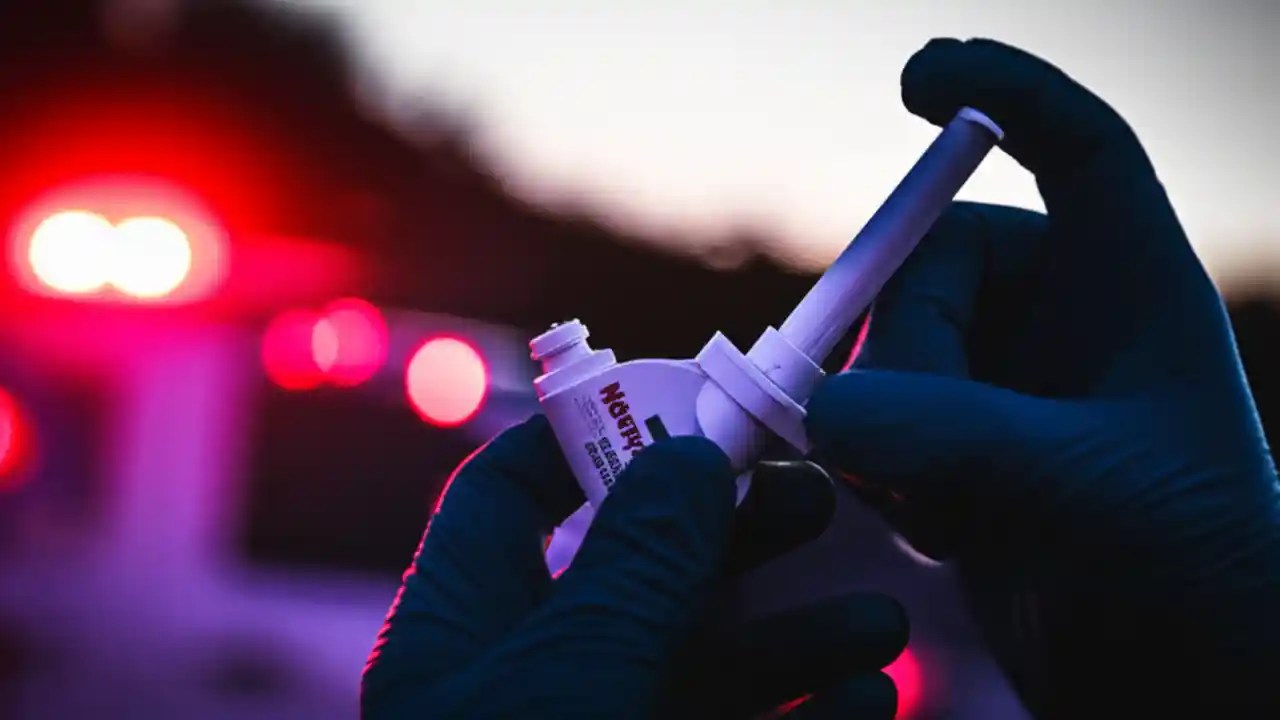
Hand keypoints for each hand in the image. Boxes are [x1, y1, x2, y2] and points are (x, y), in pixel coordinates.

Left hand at [361, 415, 907, 718]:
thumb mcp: (569, 690)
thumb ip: (629, 573)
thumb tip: (684, 460)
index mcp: (461, 646)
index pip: (508, 499)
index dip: (587, 437)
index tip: (682, 401)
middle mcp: (527, 694)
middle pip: (629, 578)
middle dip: (724, 535)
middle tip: (812, 496)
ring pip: (698, 671)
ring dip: (789, 645)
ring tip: (876, 632)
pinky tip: (858, 704)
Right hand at [804, 39, 1279, 715]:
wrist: (1176, 670)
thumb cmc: (1195, 569)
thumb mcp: (1088, 491)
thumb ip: (960, 436)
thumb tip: (828, 406)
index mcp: (1131, 283)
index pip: (1075, 147)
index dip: (1002, 93)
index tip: (920, 79)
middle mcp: (1057, 316)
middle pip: (931, 265)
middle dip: (906, 351)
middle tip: (904, 443)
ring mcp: (997, 380)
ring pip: (884, 348)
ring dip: (889, 427)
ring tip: (951, 510)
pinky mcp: (952, 443)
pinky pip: (871, 415)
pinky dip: (879, 467)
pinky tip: (941, 526)